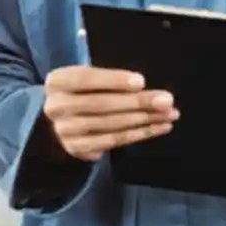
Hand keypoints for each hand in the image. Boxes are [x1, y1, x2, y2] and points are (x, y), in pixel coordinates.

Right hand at [42, 66, 179, 161]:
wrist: (62, 116)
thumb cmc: (84, 89)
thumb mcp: (89, 77)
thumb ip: (112, 79)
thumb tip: (145, 88)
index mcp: (56, 81)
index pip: (85, 79)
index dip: (114, 80)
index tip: (142, 81)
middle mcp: (55, 107)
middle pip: (100, 105)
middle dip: (137, 102)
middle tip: (166, 101)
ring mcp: (64, 131)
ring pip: (109, 125)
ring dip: (143, 120)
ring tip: (169, 115)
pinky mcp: (77, 149)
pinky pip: (113, 141)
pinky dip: (138, 134)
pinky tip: (158, 127)